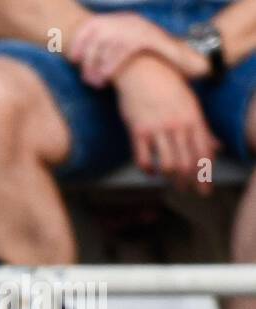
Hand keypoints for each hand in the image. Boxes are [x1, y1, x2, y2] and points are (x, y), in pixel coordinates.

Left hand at [69, 13, 190, 86]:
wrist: (184, 59)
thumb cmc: (151, 61)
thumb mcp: (124, 53)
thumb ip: (106, 53)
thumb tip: (83, 63)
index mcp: (121, 21)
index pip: (92, 25)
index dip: (79, 41)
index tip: (73, 60)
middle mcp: (129, 21)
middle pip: (98, 35)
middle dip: (88, 58)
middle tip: (86, 80)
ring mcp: (141, 27)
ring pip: (110, 43)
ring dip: (99, 64)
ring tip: (96, 83)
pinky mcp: (151, 38)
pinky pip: (126, 49)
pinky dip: (113, 63)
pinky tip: (108, 76)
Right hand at [112, 54, 220, 195]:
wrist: (142, 69)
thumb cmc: (168, 85)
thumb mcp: (190, 105)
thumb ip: (203, 129)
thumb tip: (217, 148)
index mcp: (194, 118)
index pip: (203, 153)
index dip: (205, 175)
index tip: (205, 190)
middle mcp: (178, 124)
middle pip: (187, 162)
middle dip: (189, 182)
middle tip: (188, 192)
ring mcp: (158, 128)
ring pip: (168, 163)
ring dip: (170, 178)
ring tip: (170, 183)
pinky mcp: (138, 130)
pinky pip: (144, 157)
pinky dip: (148, 169)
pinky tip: (151, 171)